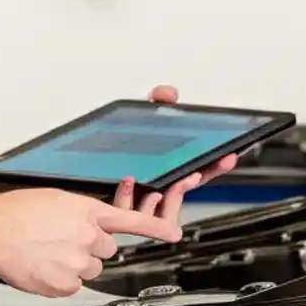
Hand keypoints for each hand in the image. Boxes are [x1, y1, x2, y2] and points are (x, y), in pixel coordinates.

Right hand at [0, 188, 181, 297]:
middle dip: (92, 247)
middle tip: (66, 241)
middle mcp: (88, 237)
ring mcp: (78, 262)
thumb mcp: (56, 200)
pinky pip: (73, 285)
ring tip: (49, 253)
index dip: (156, 228)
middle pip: (107, 249)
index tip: (173, 233)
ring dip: (76, 264)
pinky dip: (61, 280)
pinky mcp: (65, 284)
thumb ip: (79, 213)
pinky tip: (43, 266)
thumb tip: (86, 223)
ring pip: (90, 269)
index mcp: (88, 212)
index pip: (131, 220)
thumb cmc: (16, 213)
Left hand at [114, 85, 240, 221]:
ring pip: (161, 210)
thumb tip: (168, 93)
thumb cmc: (113, 151)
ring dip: (170, 196)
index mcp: (166, 172)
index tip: (228, 157)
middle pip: (186, 190)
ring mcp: (137, 202)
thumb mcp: (137, 120)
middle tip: (200, 171)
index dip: (216, 166)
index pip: (199, 171)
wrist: (77, 166)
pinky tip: (129, 181)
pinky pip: (128, 211)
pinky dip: (129, 196)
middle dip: (199, 180)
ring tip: (173, 180)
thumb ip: (155, 103)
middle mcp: (156, 189)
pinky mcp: (117, 211)